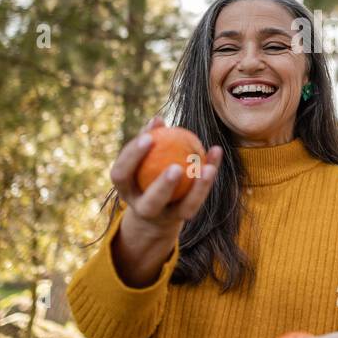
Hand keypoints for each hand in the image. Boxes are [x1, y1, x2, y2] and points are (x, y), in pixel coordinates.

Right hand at [108, 116, 221, 275]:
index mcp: (126, 190)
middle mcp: (143, 208)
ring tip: (207, 167)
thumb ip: (147, 141)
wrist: (154, 211)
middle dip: (163, 186)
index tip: (149, 137)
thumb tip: (157, 120)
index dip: (132, 156)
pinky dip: (210, 176)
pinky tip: (216, 152)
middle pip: (152, 202)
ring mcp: (166, 216)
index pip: (121, 174)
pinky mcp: (185, 217)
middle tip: (176, 167)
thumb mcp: (140, 161)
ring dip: (198, 189)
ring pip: (184, 208)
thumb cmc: (144, 174)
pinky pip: (201, 198)